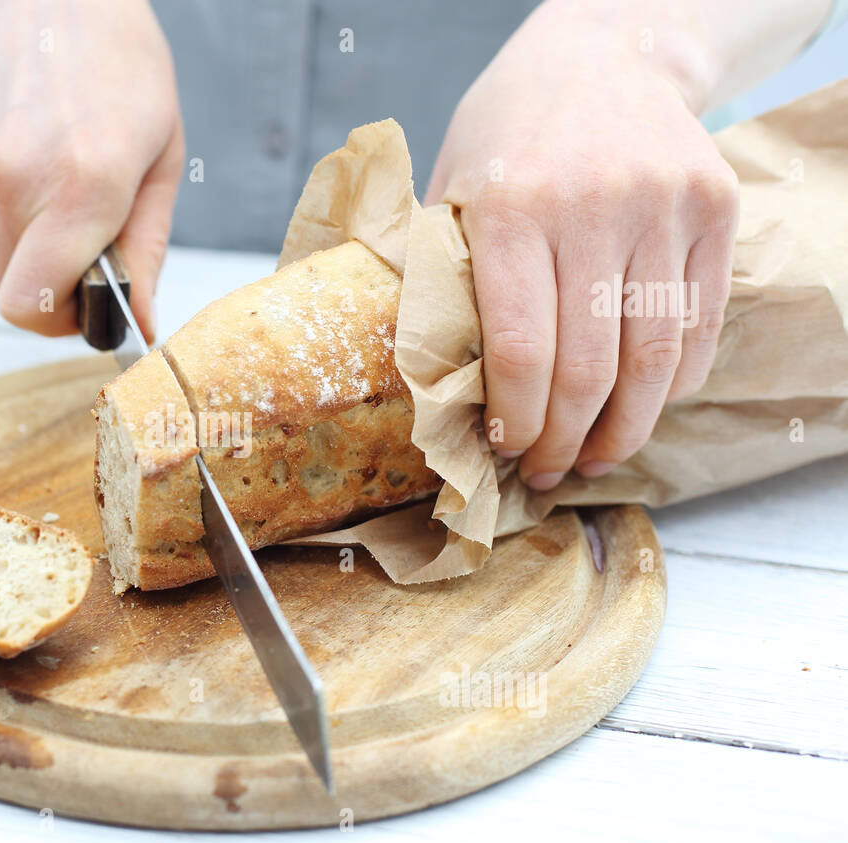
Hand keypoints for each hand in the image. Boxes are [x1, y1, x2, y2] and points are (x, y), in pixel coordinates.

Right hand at [0, 0, 183, 339]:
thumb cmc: (121, 66)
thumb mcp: (161, 158)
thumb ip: (146, 250)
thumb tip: (139, 324)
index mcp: (82, 188)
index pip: (32, 307)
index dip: (59, 321)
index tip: (83, 304)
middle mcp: (14, 180)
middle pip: (10, 289)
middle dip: (48, 279)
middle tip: (78, 233)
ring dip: (23, 231)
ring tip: (53, 167)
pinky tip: (21, 144)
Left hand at [426, 0, 739, 488]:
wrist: (601, 57)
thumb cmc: (509, 137)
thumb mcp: (453, 194)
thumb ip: (447, 284)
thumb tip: (440, 393)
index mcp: (512, 209)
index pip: (520, 350)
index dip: (515, 420)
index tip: (505, 452)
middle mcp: (593, 207)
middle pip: (590, 369)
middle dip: (565, 441)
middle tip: (546, 472)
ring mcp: (665, 207)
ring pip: (654, 360)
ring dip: (624, 430)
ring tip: (595, 458)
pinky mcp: (716, 209)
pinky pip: (699, 326)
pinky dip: (671, 385)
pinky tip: (639, 407)